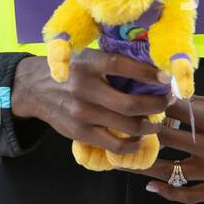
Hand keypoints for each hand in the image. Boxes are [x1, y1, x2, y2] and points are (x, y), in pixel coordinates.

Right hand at [11, 50, 171, 156]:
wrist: (35, 89)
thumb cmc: (71, 71)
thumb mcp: (88, 58)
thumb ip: (114, 65)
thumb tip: (154, 72)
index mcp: (90, 64)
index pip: (125, 67)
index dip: (150, 74)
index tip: (168, 79)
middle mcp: (85, 89)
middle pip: (131, 104)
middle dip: (157, 105)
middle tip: (167, 101)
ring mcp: (83, 114)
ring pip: (127, 127)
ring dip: (150, 126)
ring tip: (156, 121)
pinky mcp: (81, 133)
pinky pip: (115, 145)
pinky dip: (134, 144)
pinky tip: (139, 138)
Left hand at [115, 93, 203, 203]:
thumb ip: (199, 105)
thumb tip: (166, 101)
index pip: (175, 112)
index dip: (152, 107)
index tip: (135, 103)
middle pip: (169, 140)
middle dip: (144, 132)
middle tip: (122, 127)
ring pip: (174, 171)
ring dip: (147, 164)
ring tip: (125, 157)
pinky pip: (193, 195)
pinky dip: (170, 193)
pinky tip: (151, 186)